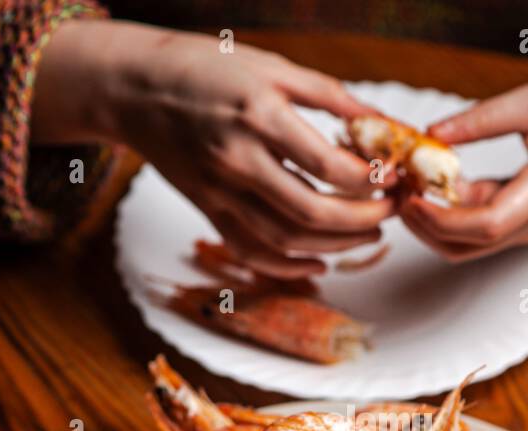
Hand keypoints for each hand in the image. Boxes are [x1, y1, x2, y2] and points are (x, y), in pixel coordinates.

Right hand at [33, 21, 391, 277]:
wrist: (133, 89)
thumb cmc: (205, 68)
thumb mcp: (271, 67)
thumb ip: (328, 96)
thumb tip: (381, 123)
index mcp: (259, 116)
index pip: (328, 166)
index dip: (370, 180)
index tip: (394, 177)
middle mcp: (238, 160)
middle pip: (311, 213)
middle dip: (362, 220)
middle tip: (392, 212)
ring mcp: (219, 191)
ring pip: (285, 240)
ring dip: (336, 246)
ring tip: (370, 234)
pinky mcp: (207, 210)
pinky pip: (251, 252)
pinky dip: (288, 267)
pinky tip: (320, 263)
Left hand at [399, 82, 527, 261]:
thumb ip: (484, 118)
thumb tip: (431, 133)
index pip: (487, 225)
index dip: (441, 217)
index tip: (411, 194)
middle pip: (467, 247)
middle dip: (423, 225)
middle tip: (397, 188)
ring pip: (468, 248)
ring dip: (431, 226)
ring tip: (408, 188)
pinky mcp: (523, 229)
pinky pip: (478, 235)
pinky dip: (449, 219)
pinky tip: (432, 188)